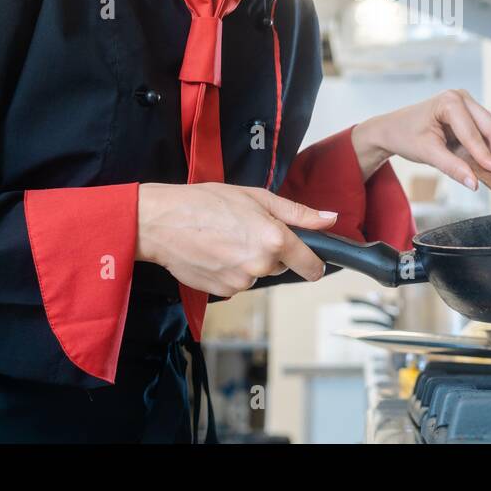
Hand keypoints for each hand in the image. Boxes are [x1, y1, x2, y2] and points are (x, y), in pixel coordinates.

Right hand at [135, 182, 337, 296]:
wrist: (162, 223)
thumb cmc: (205, 203)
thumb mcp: (256, 197)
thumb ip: (298, 212)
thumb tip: (329, 219)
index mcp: (274, 239)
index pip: (311, 265)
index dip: (314, 263)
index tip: (313, 260)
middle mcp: (261, 265)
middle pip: (281, 265)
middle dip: (272, 251)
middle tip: (246, 229)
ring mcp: (242, 282)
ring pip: (258, 273)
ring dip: (249, 261)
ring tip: (225, 238)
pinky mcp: (224, 292)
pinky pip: (238, 282)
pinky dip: (231, 270)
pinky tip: (215, 252)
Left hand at [351, 89, 490, 190]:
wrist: (392, 129)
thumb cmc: (405, 136)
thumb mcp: (427, 153)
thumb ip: (452, 168)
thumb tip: (474, 183)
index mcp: (449, 101)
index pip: (473, 133)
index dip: (486, 155)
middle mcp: (461, 97)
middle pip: (490, 126)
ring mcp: (466, 103)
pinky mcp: (468, 114)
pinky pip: (484, 132)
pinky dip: (487, 148)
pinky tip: (486, 163)